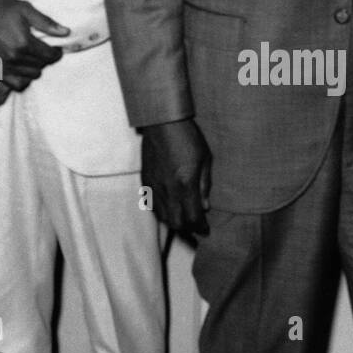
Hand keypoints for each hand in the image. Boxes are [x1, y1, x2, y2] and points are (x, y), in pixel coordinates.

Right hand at [0, 0, 68, 90]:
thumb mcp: (25, 9)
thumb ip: (46, 22)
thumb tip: (65, 32)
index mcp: (24, 42)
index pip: (49, 56)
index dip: (56, 53)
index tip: (56, 50)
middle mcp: (14, 58)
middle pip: (39, 68)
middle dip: (43, 60)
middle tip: (41, 52)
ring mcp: (4, 67)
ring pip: (28, 79)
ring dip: (33, 71)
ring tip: (31, 61)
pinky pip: (14, 85)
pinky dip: (21, 80)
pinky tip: (20, 71)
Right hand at [141, 119, 210, 235]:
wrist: (162, 123)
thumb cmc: (188, 137)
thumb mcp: (205, 159)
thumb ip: (204, 185)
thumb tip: (205, 207)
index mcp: (185, 184)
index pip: (193, 218)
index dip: (201, 227)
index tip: (206, 229)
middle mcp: (168, 190)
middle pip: (177, 223)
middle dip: (188, 228)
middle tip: (196, 226)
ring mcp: (155, 188)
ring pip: (163, 217)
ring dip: (175, 222)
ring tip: (184, 218)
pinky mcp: (146, 183)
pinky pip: (153, 207)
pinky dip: (163, 212)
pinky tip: (170, 207)